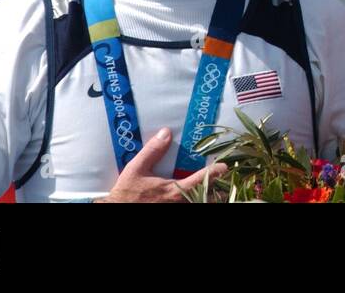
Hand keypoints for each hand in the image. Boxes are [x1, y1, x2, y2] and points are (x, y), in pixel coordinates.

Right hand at [95, 127, 226, 202]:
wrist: (117, 210)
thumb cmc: (127, 193)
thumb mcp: (136, 169)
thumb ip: (152, 150)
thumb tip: (166, 132)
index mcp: (175, 191)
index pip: (203, 180)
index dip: (216, 172)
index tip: (224, 165)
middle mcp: (180, 204)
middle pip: (209, 198)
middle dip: (220, 189)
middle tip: (227, 179)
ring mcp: (177, 209)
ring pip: (201, 204)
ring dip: (211, 197)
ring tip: (219, 189)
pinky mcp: (173, 211)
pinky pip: (191, 206)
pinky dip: (199, 201)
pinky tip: (200, 196)